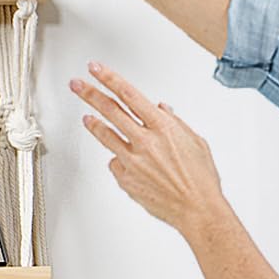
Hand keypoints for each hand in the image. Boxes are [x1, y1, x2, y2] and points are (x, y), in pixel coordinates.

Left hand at [70, 62, 227, 235]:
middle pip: (110, 110)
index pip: (129, 94)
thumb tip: (161, 110)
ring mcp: (132, 161)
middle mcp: (144, 142)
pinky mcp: (126, 179)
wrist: (197, 209)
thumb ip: (175, 123)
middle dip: (90, 94)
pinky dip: (119, 159)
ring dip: (94, 124)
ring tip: (86, 117)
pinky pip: (115, 163)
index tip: (96, 69)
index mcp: (163, 127)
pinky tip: (124, 160)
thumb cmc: (201, 179)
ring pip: (106, 136)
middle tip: (78, 84)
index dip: (109, 78)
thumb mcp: (195, 141)